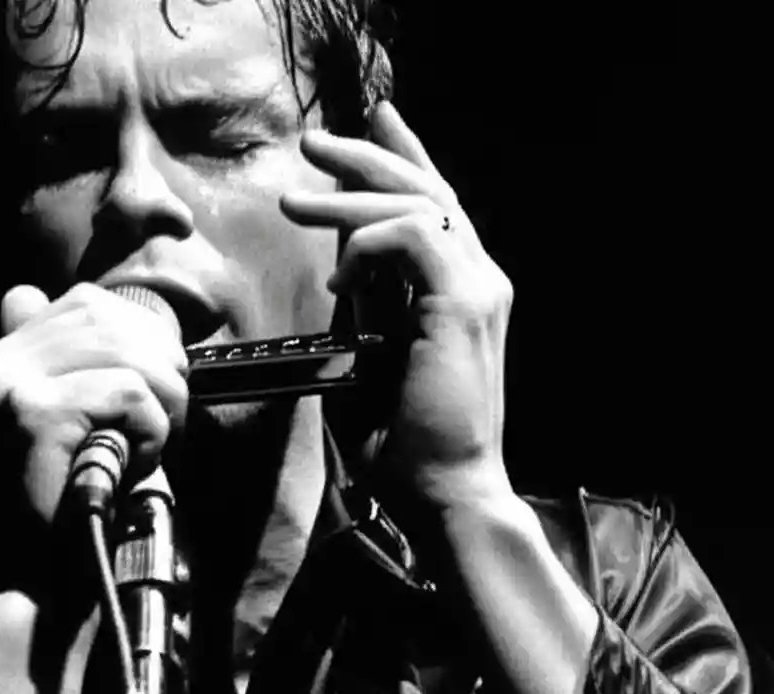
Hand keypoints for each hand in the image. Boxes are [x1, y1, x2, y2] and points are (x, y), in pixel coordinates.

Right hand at [0, 283, 188, 525]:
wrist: (35, 577)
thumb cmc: (56, 501)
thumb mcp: (50, 418)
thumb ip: (46, 358)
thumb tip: (25, 295)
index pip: (87, 304)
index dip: (139, 335)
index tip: (152, 379)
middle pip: (113, 322)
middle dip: (161, 368)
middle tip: (163, 420)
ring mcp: (12, 387)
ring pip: (129, 356)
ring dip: (161, 403)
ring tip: (148, 445)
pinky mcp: (37, 416)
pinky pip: (128, 394)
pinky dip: (150, 428)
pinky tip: (136, 460)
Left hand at [281, 102, 514, 510]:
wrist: (444, 491)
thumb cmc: (403, 439)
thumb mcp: (370, 354)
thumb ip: (365, 304)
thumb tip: (341, 261)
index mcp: (461, 290)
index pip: (434, 206)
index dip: (403, 157)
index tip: (375, 122)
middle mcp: (479, 279)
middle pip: (425, 190)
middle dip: (367, 157)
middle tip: (314, 142)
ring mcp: (479, 288)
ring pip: (415, 205)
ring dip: (348, 197)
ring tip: (294, 201)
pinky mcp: (465, 304)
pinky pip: (412, 238)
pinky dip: (367, 244)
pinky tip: (339, 275)